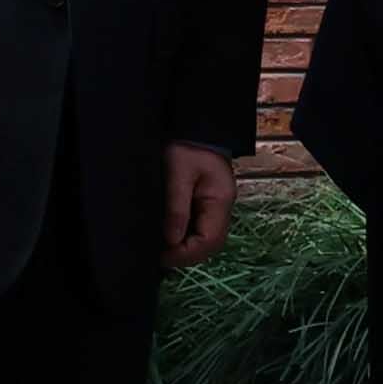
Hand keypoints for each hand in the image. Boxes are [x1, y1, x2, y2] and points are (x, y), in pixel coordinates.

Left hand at [162, 143, 235, 270]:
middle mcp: (222, 208)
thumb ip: (176, 207)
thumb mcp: (178, 173)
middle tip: (160, 256)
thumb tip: (171, 240)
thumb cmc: (186, 146)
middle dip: (187, 255)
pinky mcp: (207, 204)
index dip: (187, 253)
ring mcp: (216, 207)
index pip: (210, 240)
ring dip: (186, 248)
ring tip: (162, 250)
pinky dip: (186, 238)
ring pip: (206, 239)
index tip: (163, 256)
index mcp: (220, 200)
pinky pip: (200, 229)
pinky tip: (169, 237)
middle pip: (211, 244)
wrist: (195, 127)